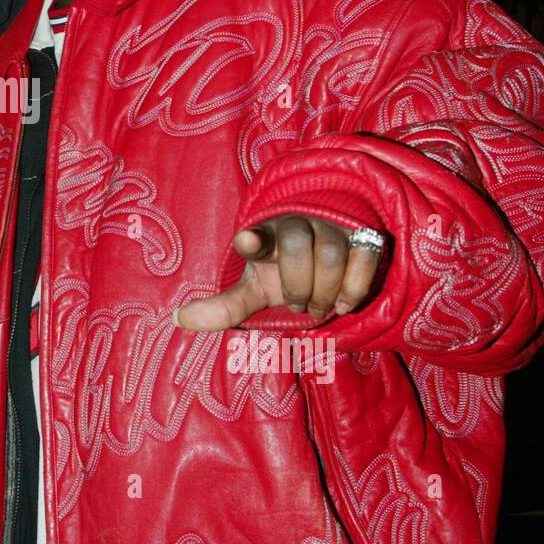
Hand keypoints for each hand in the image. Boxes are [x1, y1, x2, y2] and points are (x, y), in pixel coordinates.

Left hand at [174, 215, 385, 331]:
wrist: (330, 253)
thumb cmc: (285, 271)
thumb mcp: (256, 288)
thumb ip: (226, 306)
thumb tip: (179, 319)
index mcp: (266, 237)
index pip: (256, 235)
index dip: (251, 239)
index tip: (245, 241)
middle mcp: (298, 224)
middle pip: (298, 247)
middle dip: (299, 285)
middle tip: (299, 304)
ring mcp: (332, 225)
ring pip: (332, 254)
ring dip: (326, 291)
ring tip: (320, 304)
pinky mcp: (364, 234)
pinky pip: (364, 257)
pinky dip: (354, 287)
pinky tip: (345, 302)